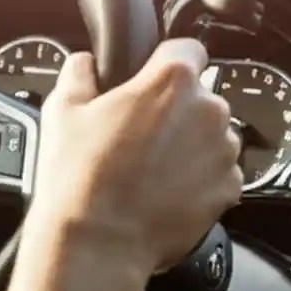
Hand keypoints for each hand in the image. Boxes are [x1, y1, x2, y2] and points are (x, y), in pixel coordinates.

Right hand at [26, 39, 241, 280]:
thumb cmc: (78, 177)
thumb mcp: (61, 110)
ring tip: (145, 168)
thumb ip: (78, 72)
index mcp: (171, 81)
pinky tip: (160, 191)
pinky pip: (216, 173)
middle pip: (198, 96)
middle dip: (171, 110)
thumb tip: (84, 63)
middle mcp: (208, 111)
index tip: (148, 78)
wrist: (97, 241)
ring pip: (209, 135)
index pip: (187, 48)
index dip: (163, 61)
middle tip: (133, 134)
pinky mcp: (228, 189)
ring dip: (186, 144)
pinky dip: (195, 179)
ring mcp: (223, 152)